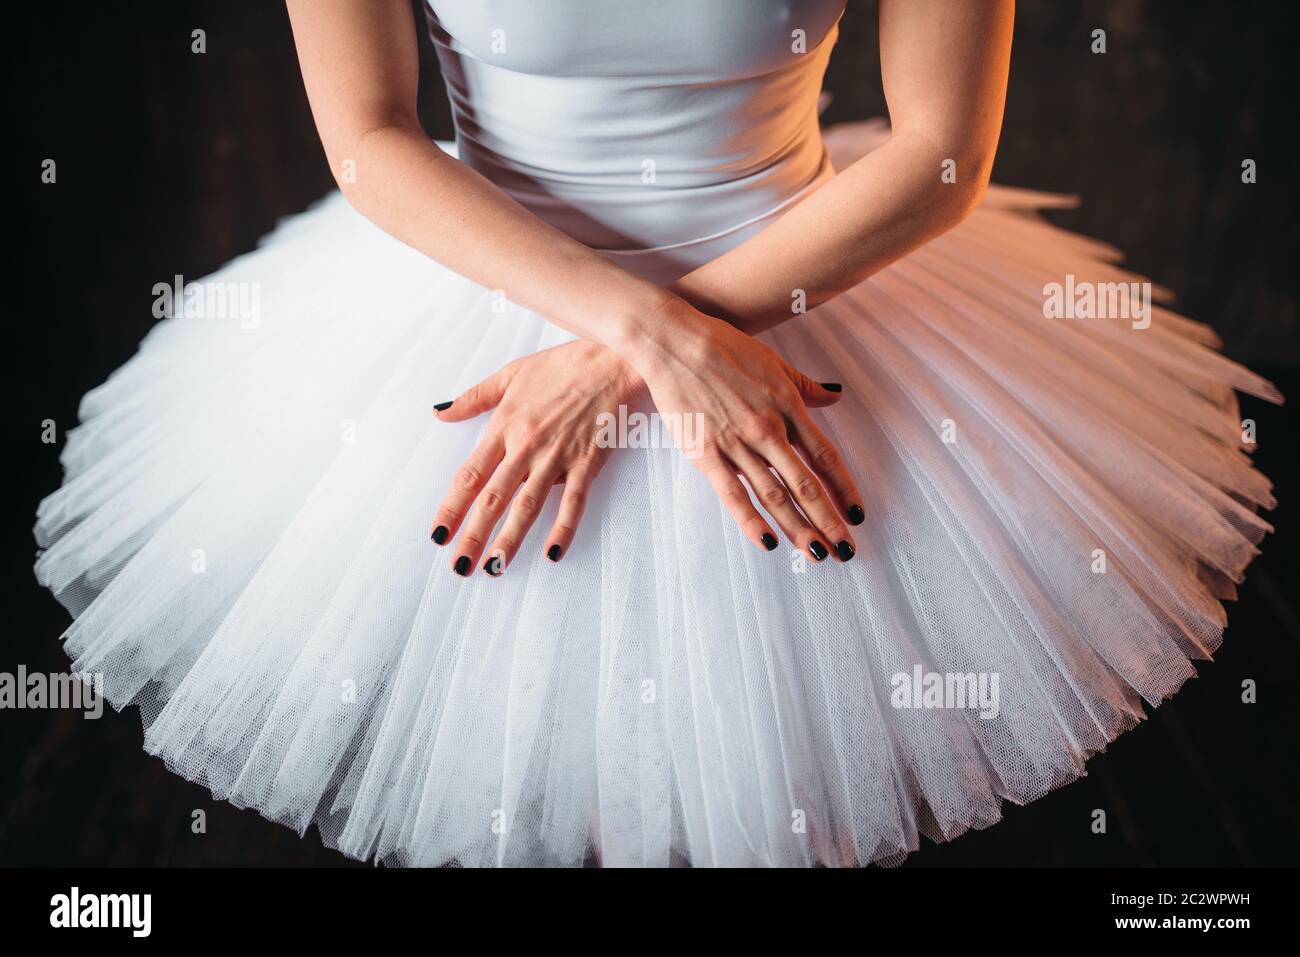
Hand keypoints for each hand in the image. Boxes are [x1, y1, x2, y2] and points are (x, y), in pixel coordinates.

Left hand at [429, 340, 643, 576]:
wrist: (613, 357)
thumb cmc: (563, 364)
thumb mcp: (511, 373)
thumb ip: (474, 398)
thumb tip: (440, 413)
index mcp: (505, 426)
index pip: (470, 476)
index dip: (452, 508)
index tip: (438, 535)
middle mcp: (526, 446)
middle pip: (493, 499)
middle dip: (474, 536)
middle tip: (459, 568)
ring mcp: (558, 457)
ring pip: (528, 506)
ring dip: (510, 540)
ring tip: (495, 569)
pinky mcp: (587, 463)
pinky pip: (573, 502)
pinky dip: (563, 528)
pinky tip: (552, 553)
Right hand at [623, 298, 864, 561]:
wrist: (675, 340)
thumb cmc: (725, 347)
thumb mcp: (774, 363)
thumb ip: (805, 386)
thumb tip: (836, 395)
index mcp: (788, 407)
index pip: (825, 457)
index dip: (844, 489)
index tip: (857, 515)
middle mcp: (768, 429)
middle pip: (806, 484)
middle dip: (829, 521)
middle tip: (846, 550)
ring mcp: (737, 443)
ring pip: (775, 494)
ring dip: (799, 527)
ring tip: (816, 554)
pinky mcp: (706, 452)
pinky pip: (732, 493)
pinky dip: (751, 520)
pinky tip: (768, 543)